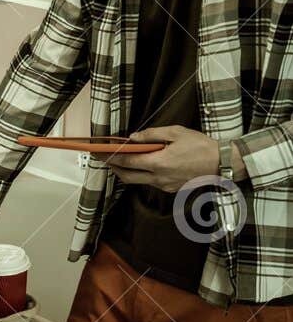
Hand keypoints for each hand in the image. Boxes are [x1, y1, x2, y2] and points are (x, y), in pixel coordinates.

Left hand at [104, 126, 222, 193]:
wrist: (221, 163)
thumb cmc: (201, 146)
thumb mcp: (176, 132)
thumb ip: (152, 135)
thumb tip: (133, 138)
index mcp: (159, 163)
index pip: (128, 162)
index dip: (111, 157)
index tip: (99, 152)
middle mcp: (159, 178)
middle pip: (128, 177)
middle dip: (114, 168)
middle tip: (104, 159)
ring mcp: (165, 185)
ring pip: (138, 181)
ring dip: (127, 172)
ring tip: (119, 161)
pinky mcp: (171, 188)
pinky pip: (151, 183)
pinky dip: (142, 175)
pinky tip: (141, 166)